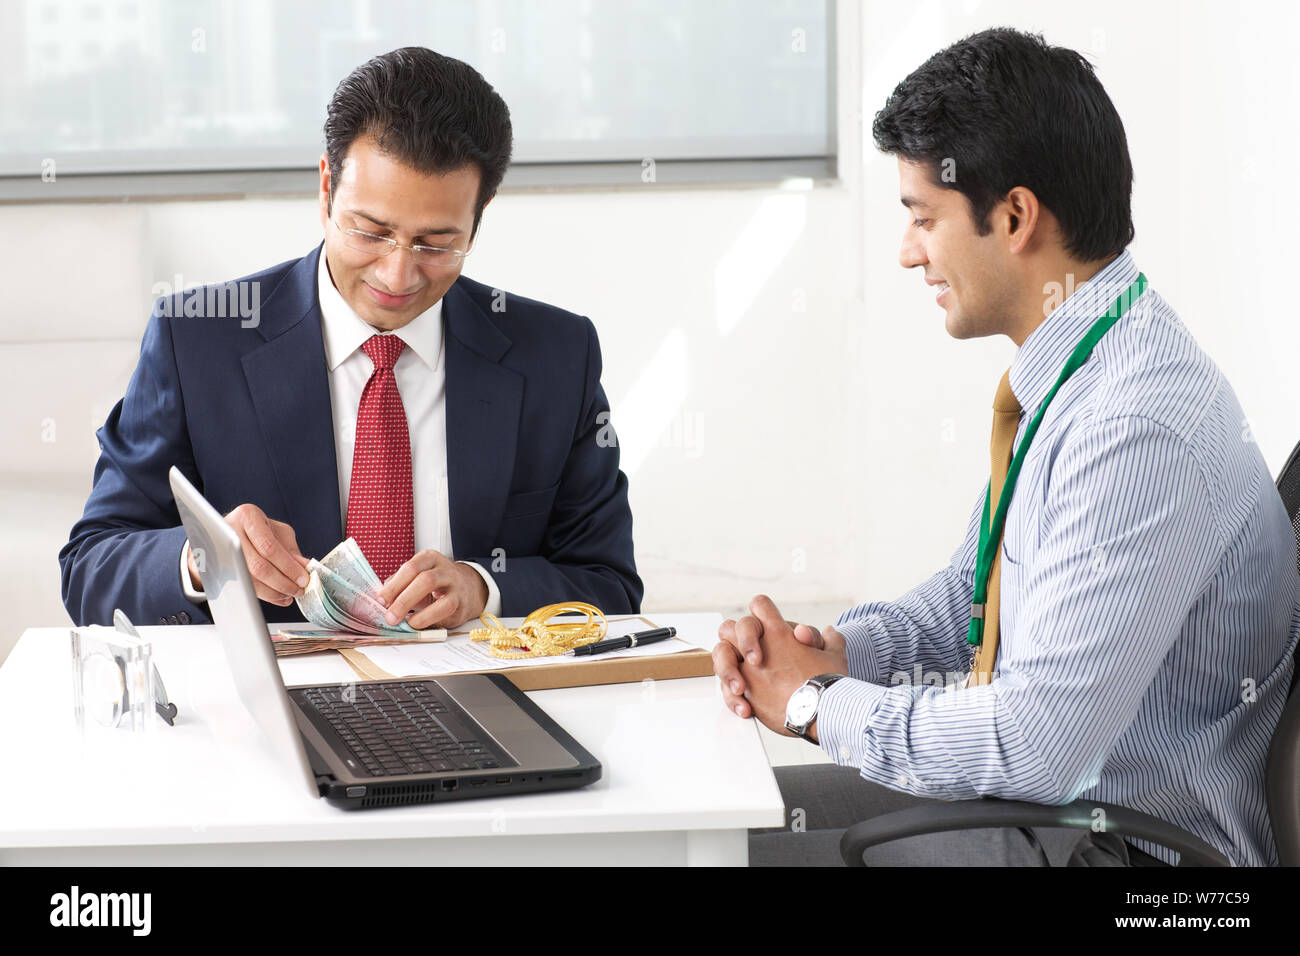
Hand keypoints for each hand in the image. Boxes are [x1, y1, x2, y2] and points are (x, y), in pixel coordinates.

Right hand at [194, 503, 310, 605]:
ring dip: (275, 592)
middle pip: (259, 566)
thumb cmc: (259, 530)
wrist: (232, 532)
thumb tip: (305, 568)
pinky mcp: (221, 568)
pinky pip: (245, 587)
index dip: (288, 566)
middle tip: (299, 590)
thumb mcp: (278, 532)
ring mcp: (222, 551)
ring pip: (250, 581)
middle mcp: (231, 532)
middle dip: (283, 582)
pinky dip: (266, 595)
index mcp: (248, 516)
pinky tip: (279, 597)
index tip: (304, 579)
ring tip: (290, 594)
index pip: (269, 547)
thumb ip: (292, 550)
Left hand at [376, 550, 487, 629]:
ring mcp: (455, 584)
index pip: (410, 568)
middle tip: (389, 617)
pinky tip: (417, 624)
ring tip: (404, 624)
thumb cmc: (436, 586)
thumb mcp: (417, 579)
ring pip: (438, 594)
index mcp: (429, 559)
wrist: (468, 589)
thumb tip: (381, 601)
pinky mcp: (461, 601)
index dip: (394, 586)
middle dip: (403, 599)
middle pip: (423, 579)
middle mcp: (443, 568)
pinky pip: (445, 609)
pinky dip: (428, 618)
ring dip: (417, 610)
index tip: (380, 602)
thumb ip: (399, 585)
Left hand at [713, 595, 848, 737]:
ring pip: (721, 653)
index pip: (760, 605)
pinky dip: (732, 696)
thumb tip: (829, 632)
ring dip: (728, 664)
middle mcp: (759, 648)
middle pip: (731, 626)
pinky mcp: (746, 694)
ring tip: (742, 680)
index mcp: (779, 632)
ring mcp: (749, 670)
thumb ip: (830, 639)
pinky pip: (726, 689)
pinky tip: (745, 704)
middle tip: (752, 653)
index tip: (769, 624)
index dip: (764, 612)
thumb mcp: (835, 654)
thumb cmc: (829, 681)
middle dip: (738, 636)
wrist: (823, 710)